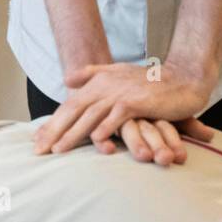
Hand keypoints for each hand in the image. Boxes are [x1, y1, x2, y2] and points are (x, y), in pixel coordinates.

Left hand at [34, 60, 216, 163]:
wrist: (184, 78)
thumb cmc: (151, 82)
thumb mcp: (118, 72)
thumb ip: (93, 72)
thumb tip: (68, 77)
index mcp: (99, 81)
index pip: (70, 104)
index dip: (52, 122)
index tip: (37, 139)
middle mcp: (105, 85)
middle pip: (74, 110)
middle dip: (54, 131)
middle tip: (39, 149)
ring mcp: (120, 93)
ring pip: (90, 116)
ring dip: (74, 134)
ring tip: (58, 150)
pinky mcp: (137, 102)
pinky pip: (117, 117)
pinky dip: (106, 129)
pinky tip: (95, 141)